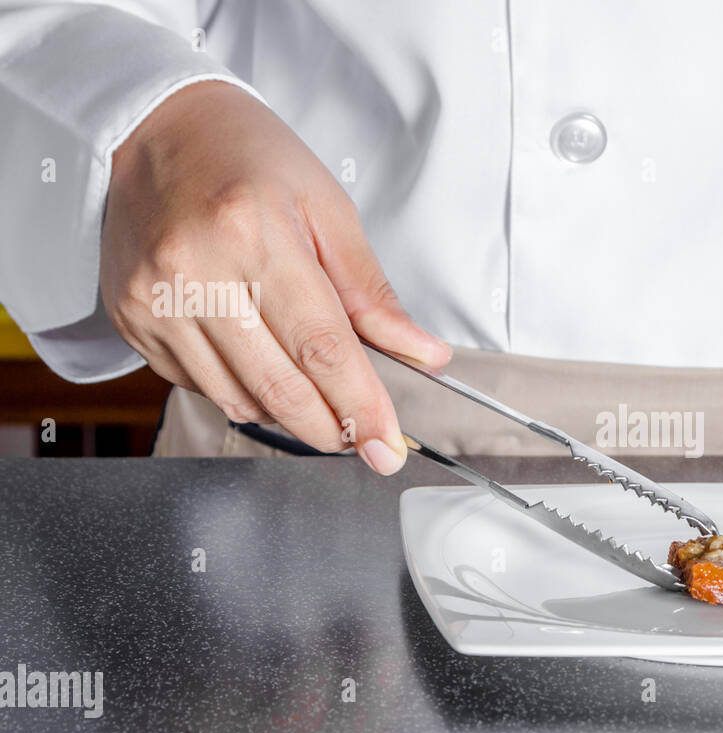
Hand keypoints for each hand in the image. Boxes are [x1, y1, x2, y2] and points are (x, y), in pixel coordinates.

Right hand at [100, 80, 450, 472]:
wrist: (154, 129)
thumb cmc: (249, 159)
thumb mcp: (328, 209)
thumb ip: (373, 293)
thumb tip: (424, 355)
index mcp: (253, 233)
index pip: (322, 349)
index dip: (362, 407)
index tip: (390, 446)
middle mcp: (195, 272)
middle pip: (278, 388)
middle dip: (332, 429)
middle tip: (366, 442)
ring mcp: (154, 301)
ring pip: (238, 400)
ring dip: (289, 416)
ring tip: (319, 398)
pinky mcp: (130, 320)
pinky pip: (200, 387)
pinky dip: (244, 395)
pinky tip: (264, 366)